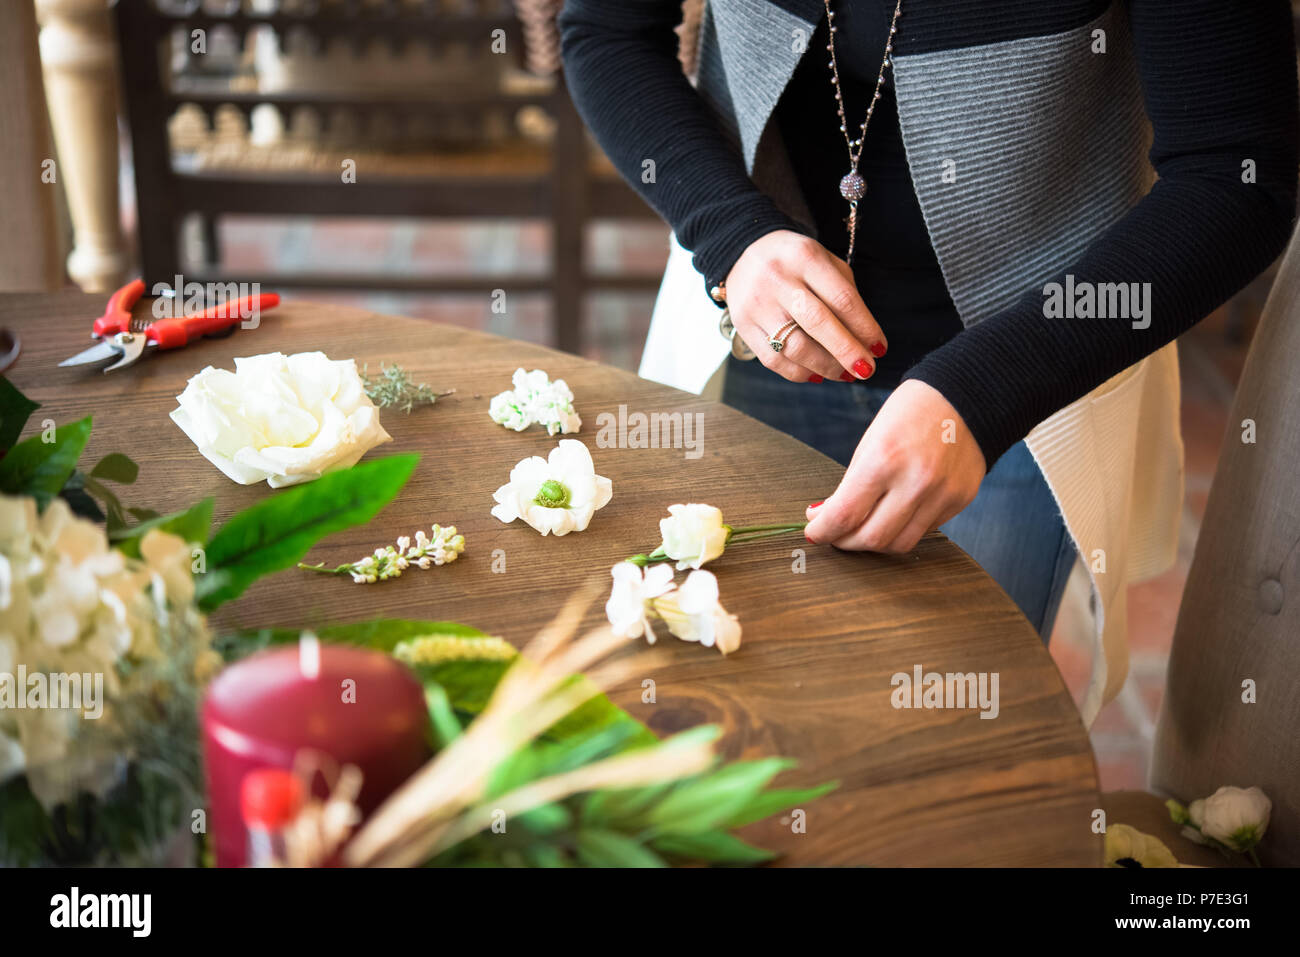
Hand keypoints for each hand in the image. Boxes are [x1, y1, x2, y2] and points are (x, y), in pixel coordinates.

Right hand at [725, 230, 887, 382]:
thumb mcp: (824, 261)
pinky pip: (773, 359)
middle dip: (846, 351)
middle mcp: (779, 279)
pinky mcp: (743, 324)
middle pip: (818, 323)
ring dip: (825, 367)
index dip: (865, 328)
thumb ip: (845, 294)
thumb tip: (865, 341)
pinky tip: (817, 374)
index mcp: (806, 257)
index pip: (842, 298)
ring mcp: (757, 304)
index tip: (880, 349)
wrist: (745, 250)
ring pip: (795, 347)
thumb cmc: (797, 261)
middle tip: (866, 370)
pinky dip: (799, 373)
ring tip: (844, 374)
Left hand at [804, 380, 986, 553]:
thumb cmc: (912, 411)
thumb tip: (826, 516)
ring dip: (874, 543)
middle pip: (872, 539)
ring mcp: (942, 494)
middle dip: (845, 542)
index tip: (814, 532)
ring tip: (862, 529)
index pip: (845, 515)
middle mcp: (916, 481)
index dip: (822, 531)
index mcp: (884, 459)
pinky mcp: (959, 500)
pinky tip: (894, 514)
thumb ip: (850, 483)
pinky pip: (924, 530)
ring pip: (900, 544)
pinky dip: (903, 528)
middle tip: (835, 534)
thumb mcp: (871, 440)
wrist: (966, 396)